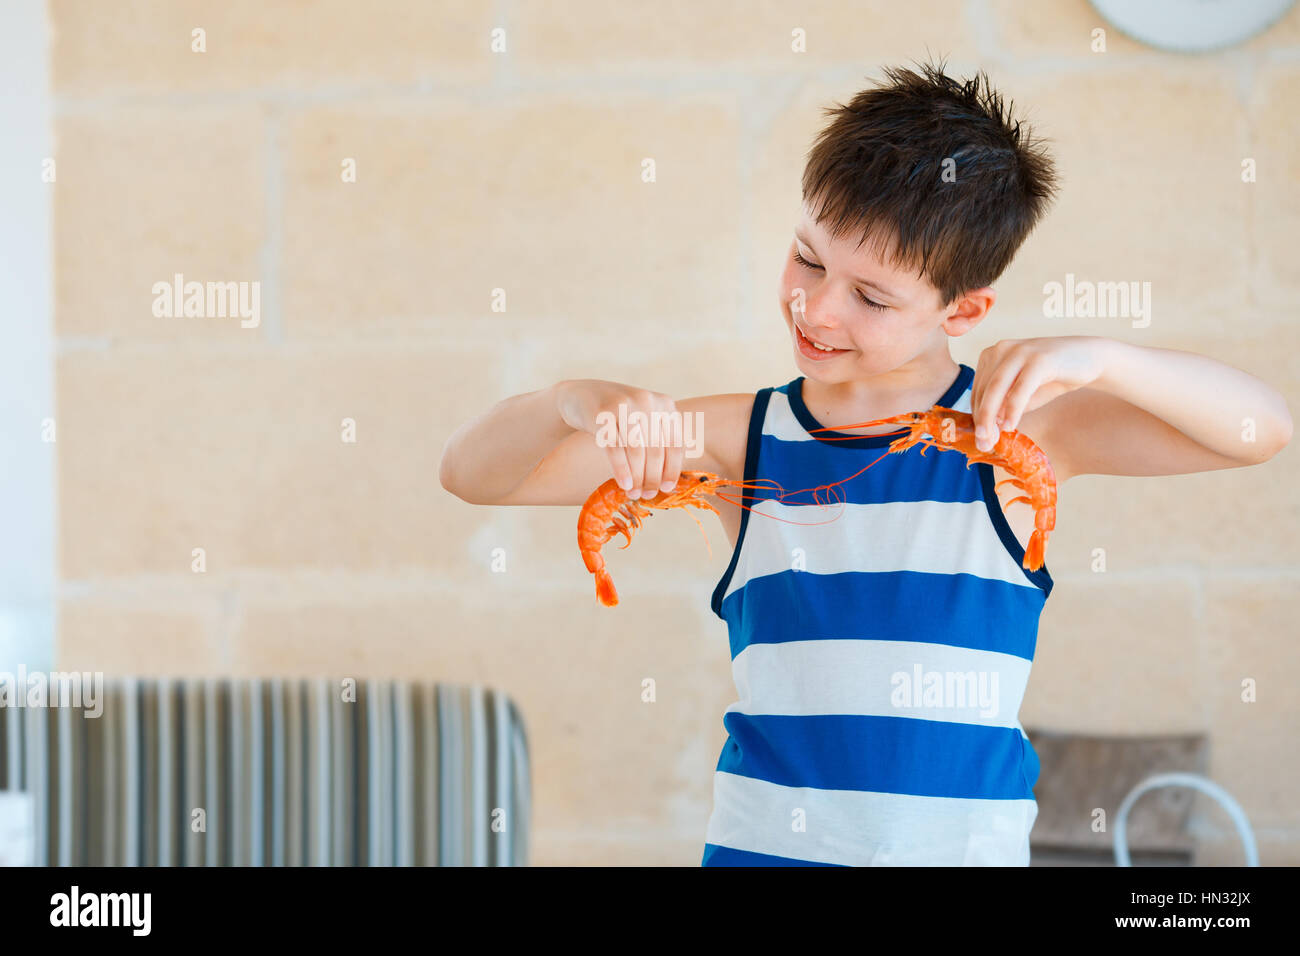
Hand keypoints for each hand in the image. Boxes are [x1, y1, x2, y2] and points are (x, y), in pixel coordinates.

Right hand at [555, 379, 685, 498]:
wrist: (582, 395)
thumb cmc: (619, 415)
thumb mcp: (644, 419)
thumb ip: (659, 441)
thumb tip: (668, 481)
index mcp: (664, 403)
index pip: (674, 442)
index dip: (671, 469)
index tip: (667, 488)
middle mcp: (646, 401)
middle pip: (655, 449)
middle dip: (653, 477)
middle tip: (648, 495)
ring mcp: (624, 405)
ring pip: (636, 451)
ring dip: (637, 477)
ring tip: (634, 494)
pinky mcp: (602, 414)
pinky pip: (615, 448)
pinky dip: (621, 469)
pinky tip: (624, 484)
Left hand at [970, 337, 1110, 450]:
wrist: (1090, 358)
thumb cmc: (1051, 378)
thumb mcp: (1022, 395)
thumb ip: (1004, 408)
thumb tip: (986, 431)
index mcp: (993, 355)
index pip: (978, 389)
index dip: (976, 415)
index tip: (978, 438)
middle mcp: (1002, 349)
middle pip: (985, 390)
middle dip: (981, 420)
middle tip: (982, 443)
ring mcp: (1021, 351)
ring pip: (996, 388)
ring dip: (990, 417)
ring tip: (991, 439)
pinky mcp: (1040, 359)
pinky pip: (1020, 389)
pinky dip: (1013, 410)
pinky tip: (1010, 426)